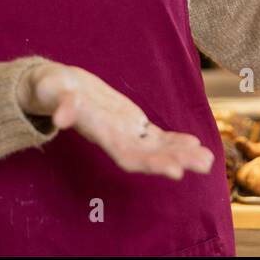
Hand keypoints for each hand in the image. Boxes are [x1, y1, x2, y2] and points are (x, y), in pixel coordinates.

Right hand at [20, 62, 213, 179]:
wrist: (53, 87)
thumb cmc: (50, 88)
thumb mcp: (52, 90)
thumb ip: (60, 104)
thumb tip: (60, 119)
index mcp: (100, 133)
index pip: (128, 155)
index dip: (152, 163)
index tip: (176, 172)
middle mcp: (114, 138)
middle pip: (148, 156)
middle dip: (176, 160)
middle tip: (205, 165)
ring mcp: (123, 132)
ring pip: (156, 148)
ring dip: (182, 154)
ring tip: (208, 161)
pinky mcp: (129, 123)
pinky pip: (155, 136)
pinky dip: (174, 140)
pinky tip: (195, 143)